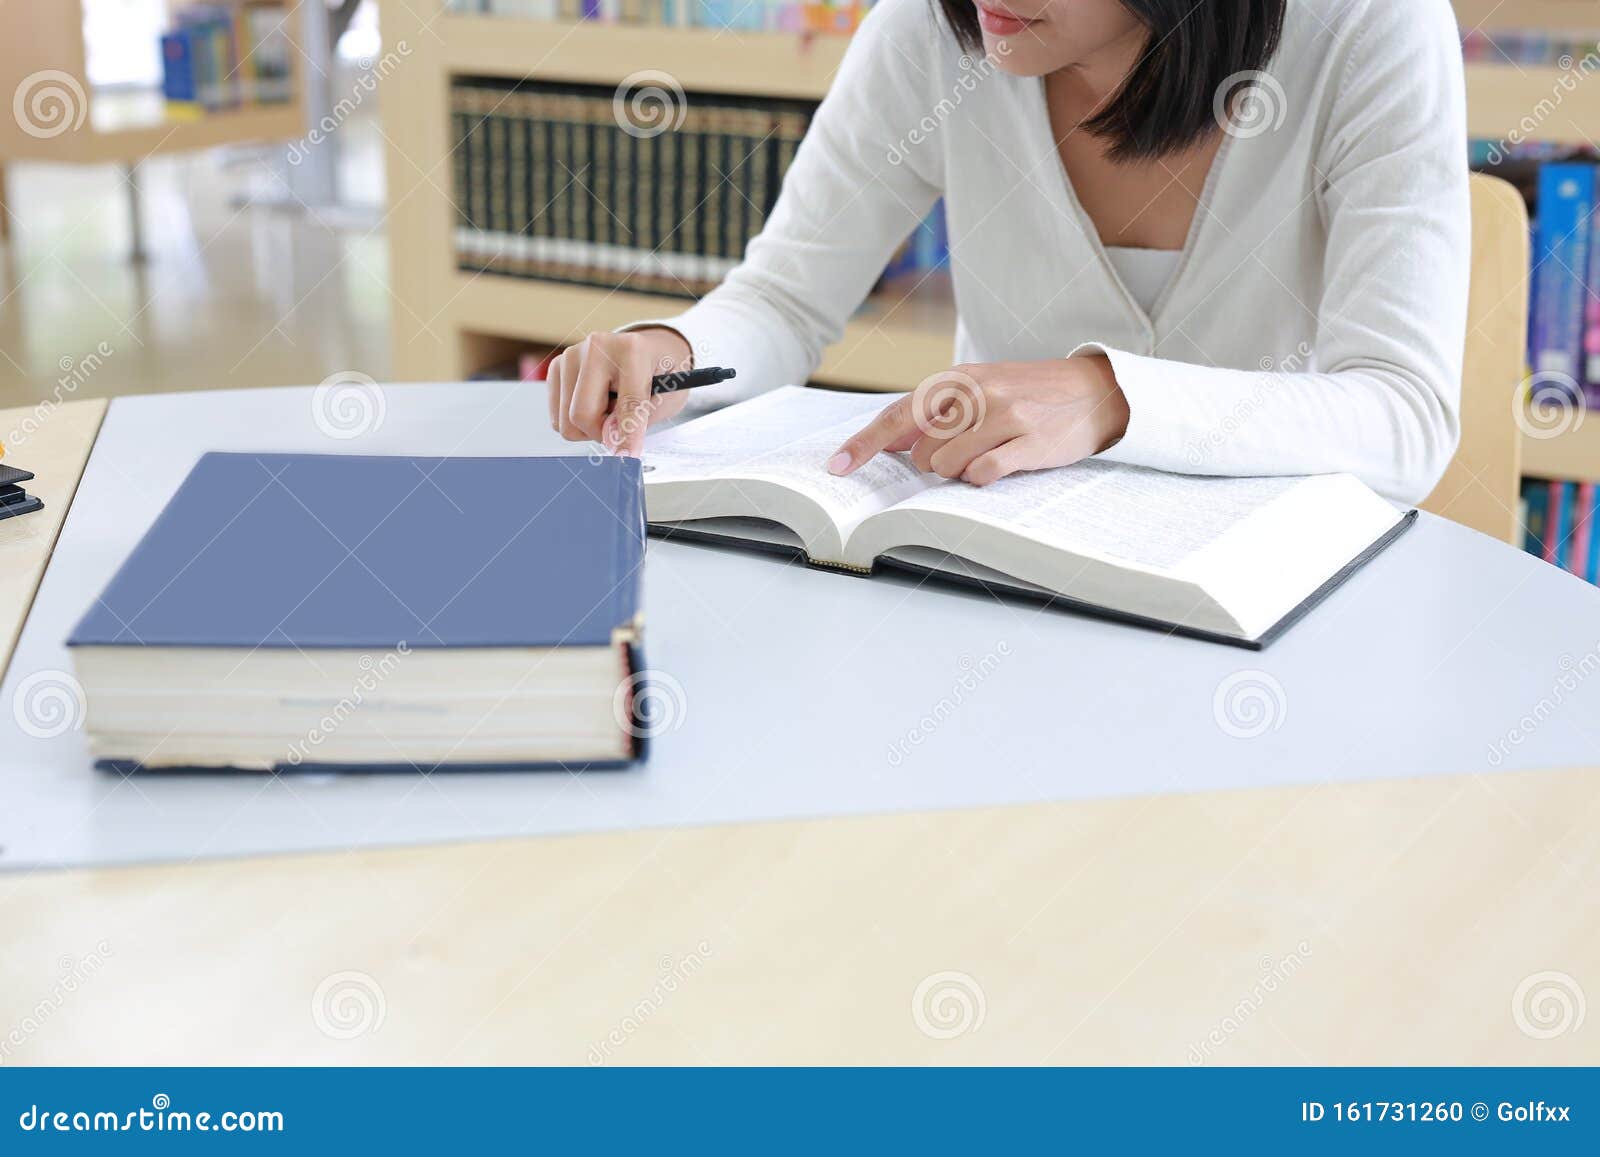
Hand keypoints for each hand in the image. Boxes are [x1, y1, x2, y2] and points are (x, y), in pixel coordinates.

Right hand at [547, 327, 693, 456]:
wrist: (645, 351)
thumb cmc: (657, 373)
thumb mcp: (667, 397)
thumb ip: (640, 421)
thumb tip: (611, 443)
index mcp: (632, 349)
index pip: (628, 404)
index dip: (628, 436)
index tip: (626, 456)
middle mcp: (597, 346)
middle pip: (582, 415)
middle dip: (602, 432)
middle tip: (620, 424)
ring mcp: (572, 355)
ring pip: (567, 420)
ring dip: (590, 427)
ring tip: (609, 408)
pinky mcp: (556, 366)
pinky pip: (557, 417)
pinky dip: (576, 420)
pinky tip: (594, 402)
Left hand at [827, 355, 1129, 485]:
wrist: (1095, 390)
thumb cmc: (1029, 394)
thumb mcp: (980, 388)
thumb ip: (937, 412)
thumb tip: (892, 443)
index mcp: (957, 380)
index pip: (898, 416)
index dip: (864, 444)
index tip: (837, 467)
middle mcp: (977, 394)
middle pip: (922, 453)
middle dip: (934, 465)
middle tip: (967, 452)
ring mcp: (1004, 417)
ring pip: (948, 467)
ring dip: (960, 473)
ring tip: (988, 454)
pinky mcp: (1029, 442)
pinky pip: (982, 476)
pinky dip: (983, 479)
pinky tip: (1002, 465)